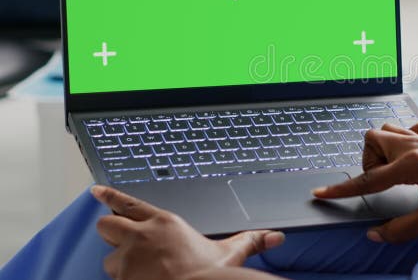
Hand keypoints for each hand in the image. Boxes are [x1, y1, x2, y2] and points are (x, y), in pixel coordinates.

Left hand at [91, 185, 284, 279]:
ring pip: (107, 259)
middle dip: (111, 232)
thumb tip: (276, 237)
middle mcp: (140, 237)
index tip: (96, 191)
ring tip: (136, 271)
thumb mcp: (229, 254)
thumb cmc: (207, 275)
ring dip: (118, 264)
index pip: (128, 203)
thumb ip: (249, 241)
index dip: (110, 196)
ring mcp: (127, 261)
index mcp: (164, 222)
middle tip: (121, 240)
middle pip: (106, 225)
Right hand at [313, 120, 417, 243]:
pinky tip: (410, 157)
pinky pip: (410, 128)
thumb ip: (399, 229)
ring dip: (382, 148)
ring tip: (393, 172)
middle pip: (373, 138)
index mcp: (413, 164)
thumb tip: (374, 235)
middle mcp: (416, 145)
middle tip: (380, 183)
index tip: (322, 192)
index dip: (343, 189)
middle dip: (367, 161)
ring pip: (388, 129)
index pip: (369, 179)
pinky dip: (403, 139)